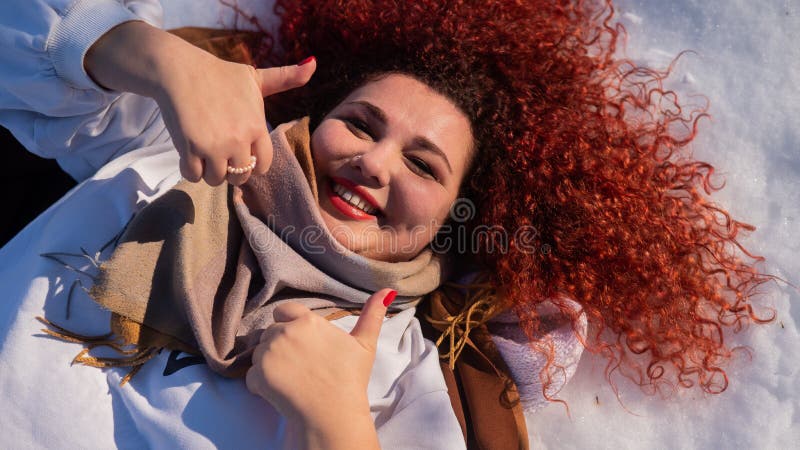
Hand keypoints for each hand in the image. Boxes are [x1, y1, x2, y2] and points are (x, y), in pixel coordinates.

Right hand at [85, 21, 315, 185]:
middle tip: (219, 151)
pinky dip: (189, 169)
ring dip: (209, 171)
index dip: (251, 161)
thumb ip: (285, 78)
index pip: (263, 165)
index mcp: (257, 127)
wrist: (179, 70)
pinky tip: (189, 152)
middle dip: (231, 169)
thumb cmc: (219, 74)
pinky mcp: (190, 149)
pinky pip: (193, 176)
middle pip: (241, 176)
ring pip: (217, 179)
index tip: (240, 150)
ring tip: (203, 150)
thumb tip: (314, 63)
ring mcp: (215, 146)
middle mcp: (239, 140)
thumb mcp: (255, 78)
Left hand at [246, 289, 396, 448]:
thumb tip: (388, 290)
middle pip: (271, 331)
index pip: (284, 310)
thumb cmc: (350, 379)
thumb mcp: (365, 344)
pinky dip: (262, 384)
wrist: (333, 413)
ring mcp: (269, 352)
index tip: (302, 343)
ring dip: (270, 363)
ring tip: (292, 378)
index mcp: (308, 321)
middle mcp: (285, 332)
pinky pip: (252, 375)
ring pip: (260, 352)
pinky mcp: (258, 374)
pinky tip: (282, 391)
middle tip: (301, 365)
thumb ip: (372, 315)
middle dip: (281, 345)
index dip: (290, 324)